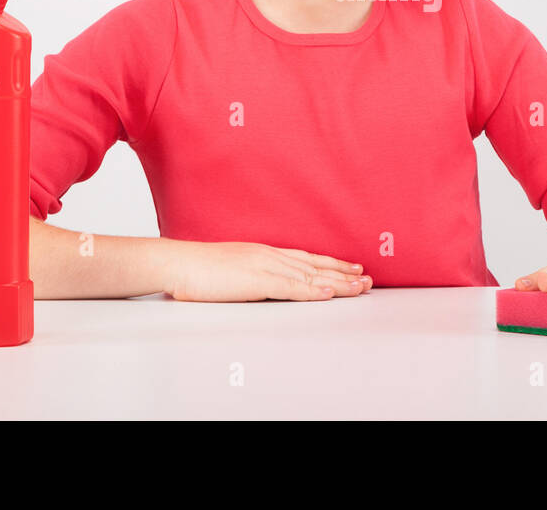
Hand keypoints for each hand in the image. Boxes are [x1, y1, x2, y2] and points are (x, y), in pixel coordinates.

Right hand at [163, 240, 372, 302]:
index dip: (331, 264)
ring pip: (309, 275)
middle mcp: (270, 256)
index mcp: (265, 253)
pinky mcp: (256, 281)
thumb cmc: (199, 269)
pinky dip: (311, 290)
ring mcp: (264, 267)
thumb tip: (264, 283)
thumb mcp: (234, 268)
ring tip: (360, 287)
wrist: (178, 263)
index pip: (306, 259)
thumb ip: (253, 273)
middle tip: (368, 279)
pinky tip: (328, 293)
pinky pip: (290, 287)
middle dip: (343, 273)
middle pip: (315, 266)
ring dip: (337, 282)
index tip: (352, 268)